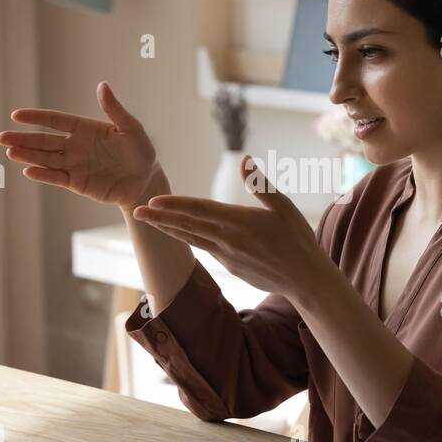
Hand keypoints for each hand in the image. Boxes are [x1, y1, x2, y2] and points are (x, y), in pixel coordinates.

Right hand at [0, 82, 159, 209]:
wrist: (145, 180)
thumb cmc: (141, 151)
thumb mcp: (131, 128)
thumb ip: (114, 110)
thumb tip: (102, 85)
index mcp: (85, 129)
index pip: (56, 121)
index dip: (37, 118)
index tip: (16, 115)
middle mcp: (75, 146)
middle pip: (44, 141)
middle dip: (23, 139)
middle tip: (1, 137)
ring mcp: (74, 165)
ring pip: (46, 159)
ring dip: (28, 156)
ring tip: (10, 151)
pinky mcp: (77, 183)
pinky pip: (57, 178)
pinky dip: (43, 175)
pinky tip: (28, 170)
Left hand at [131, 155, 329, 296]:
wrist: (305, 280)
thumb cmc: (299, 239)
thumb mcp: (284, 207)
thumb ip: (260, 184)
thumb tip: (243, 160)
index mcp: (240, 222)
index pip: (200, 210)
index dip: (175, 204)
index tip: (154, 200)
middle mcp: (228, 240)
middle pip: (188, 226)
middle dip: (160, 218)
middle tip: (136, 211)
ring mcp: (228, 256)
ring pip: (192, 239)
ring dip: (169, 230)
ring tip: (150, 222)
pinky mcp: (231, 268)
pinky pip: (205, 249)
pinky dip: (189, 240)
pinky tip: (181, 234)